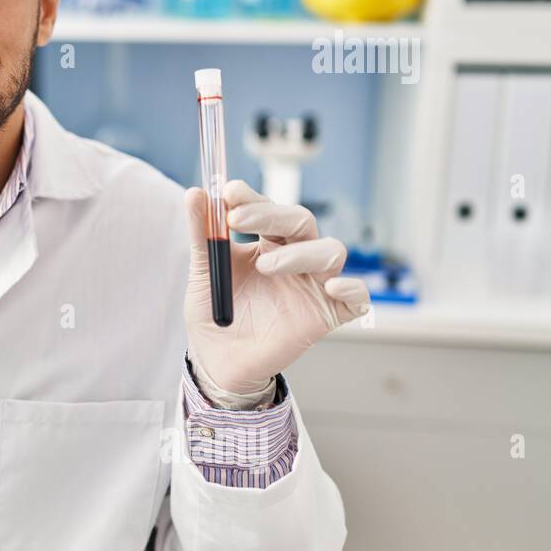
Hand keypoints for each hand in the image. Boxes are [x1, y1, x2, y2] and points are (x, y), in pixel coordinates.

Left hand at [183, 180, 369, 394]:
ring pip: (331, 251)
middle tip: (237, 220)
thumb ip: (201, 233)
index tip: (229, 192)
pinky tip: (331, 287)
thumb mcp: (203, 271)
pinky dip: (351, 289)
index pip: (269, 209)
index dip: (253, 198)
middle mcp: (296, 257)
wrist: (217, 359)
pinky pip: (356, 299)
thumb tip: (194, 193)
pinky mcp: (327, 314)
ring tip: (265, 266)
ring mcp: (314, 284)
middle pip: (301, 222)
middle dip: (271, 216)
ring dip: (300, 252)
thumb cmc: (214, 311)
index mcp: (268, 242)